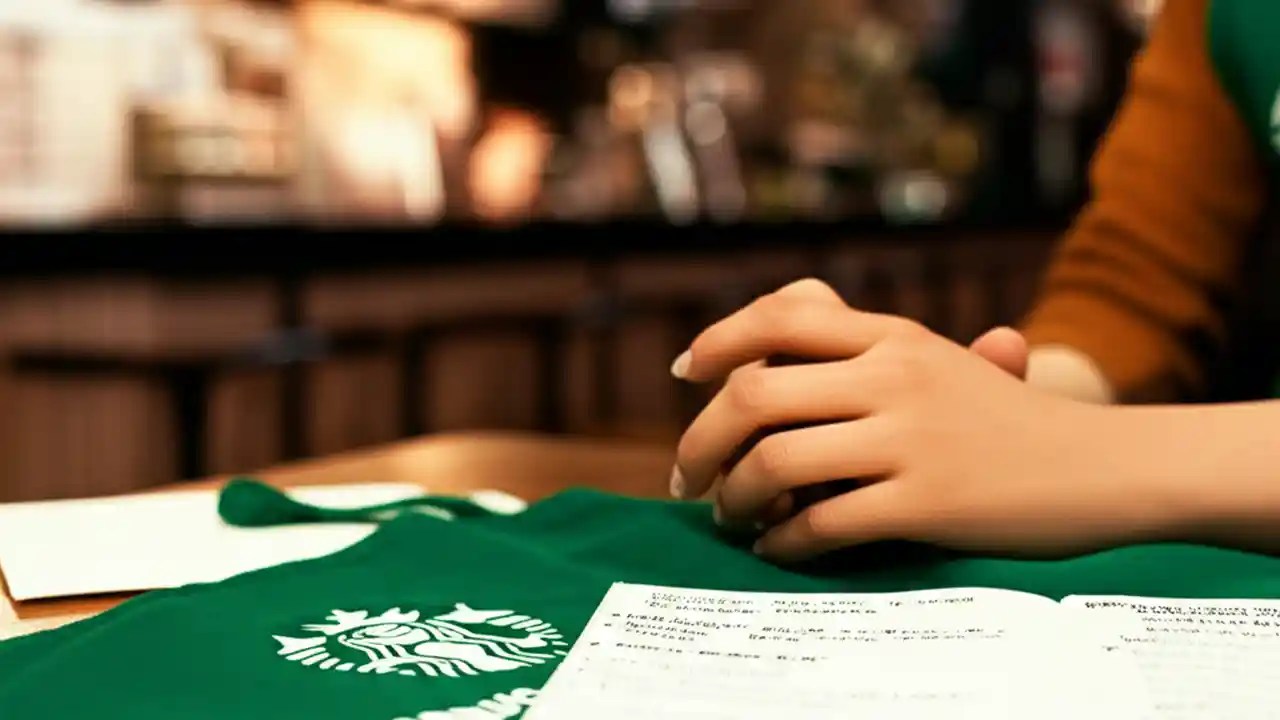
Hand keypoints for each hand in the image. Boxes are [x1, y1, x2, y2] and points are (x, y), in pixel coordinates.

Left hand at [670, 279, 1174, 562]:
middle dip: (700, 442)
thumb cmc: (1010, 422)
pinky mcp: (928, 502)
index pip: (780, 316)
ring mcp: (911, 438)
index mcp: (894, 335)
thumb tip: (762, 360)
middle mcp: (895, 376)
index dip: (718, 342)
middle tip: (688, 478)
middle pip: (755, 395)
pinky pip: (823, 523)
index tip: (685, 374)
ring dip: (735, 498)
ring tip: (731, 517)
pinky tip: (778, 548)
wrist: (1104, 468)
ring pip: (776, 462)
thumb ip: (862, 352)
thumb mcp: (941, 364)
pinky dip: (783, 541)